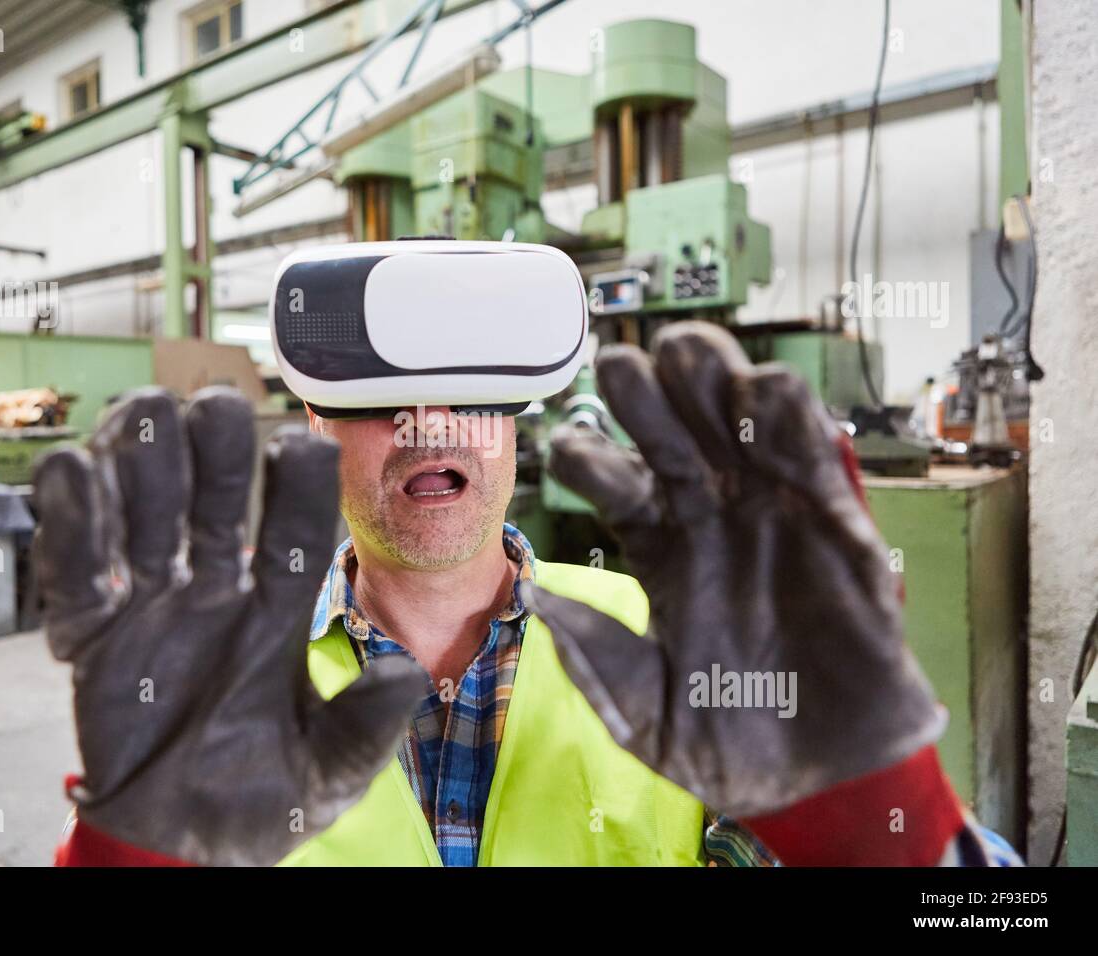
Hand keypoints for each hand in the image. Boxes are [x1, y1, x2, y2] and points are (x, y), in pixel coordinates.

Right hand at [33, 387, 422, 864]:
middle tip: (209, 427)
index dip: (300, 471)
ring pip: (142, 489)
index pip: (297, 511)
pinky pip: (72, 553)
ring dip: (141, 459)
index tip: (299, 449)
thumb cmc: (260, 803)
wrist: (174, 848)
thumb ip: (365, 727)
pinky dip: (70, 514)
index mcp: (281, 604)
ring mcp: (150, 594)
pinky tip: (82, 501)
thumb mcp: (326, 774)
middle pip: (214, 475)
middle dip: (213, 439)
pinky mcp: (89, 623)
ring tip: (143, 458)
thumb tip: (407, 673)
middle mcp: (217, 580)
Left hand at [523, 322, 944, 816]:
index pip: (605, 474)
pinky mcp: (830, 514)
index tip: (569, 457)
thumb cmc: (733, 746)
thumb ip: (597, 658)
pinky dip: (781, 406)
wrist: (830, 772)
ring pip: (729, 408)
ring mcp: (766, 506)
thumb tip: (534, 596)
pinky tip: (756, 397)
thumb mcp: (645, 715)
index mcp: (655, 547)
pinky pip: (805, 440)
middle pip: (662, 420)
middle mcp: (705, 513)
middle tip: (625, 369)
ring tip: (687, 361)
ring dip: (706, 369)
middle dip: (638, 383)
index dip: (581, 452)